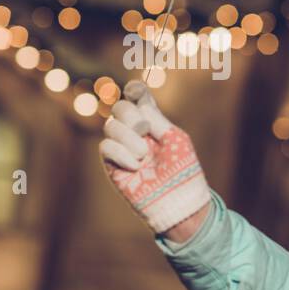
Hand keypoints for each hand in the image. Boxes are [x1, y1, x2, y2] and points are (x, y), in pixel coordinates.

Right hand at [99, 81, 210, 235]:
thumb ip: (158, 119)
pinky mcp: (112, 163)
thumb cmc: (182, 170)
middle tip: (145, 131)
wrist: (176, 199)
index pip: (139, 99)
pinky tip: (135, 166)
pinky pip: (105, 146)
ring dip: (129, 138)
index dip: (135, 91)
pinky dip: (121, 153)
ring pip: (110, 125)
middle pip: (120, 107)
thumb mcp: (176, 140)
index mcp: (154, 123)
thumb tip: (140, 102)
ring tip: (144, 155)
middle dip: (131, 115)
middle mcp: (135, 131)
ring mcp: (122, 146)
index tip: (135, 90)